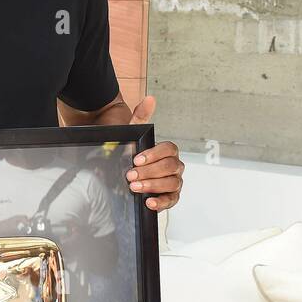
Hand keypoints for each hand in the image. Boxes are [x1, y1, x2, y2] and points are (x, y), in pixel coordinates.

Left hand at [124, 94, 183, 211]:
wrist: (127, 179)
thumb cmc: (133, 158)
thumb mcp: (133, 138)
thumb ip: (141, 118)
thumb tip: (150, 98)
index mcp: (168, 152)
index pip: (169, 149)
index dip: (154, 154)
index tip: (136, 159)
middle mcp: (175, 166)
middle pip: (170, 167)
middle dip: (150, 171)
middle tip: (130, 175)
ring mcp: (175, 182)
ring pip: (172, 183)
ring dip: (152, 185)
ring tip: (134, 187)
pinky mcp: (171, 198)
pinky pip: (172, 201)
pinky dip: (161, 202)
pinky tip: (149, 202)